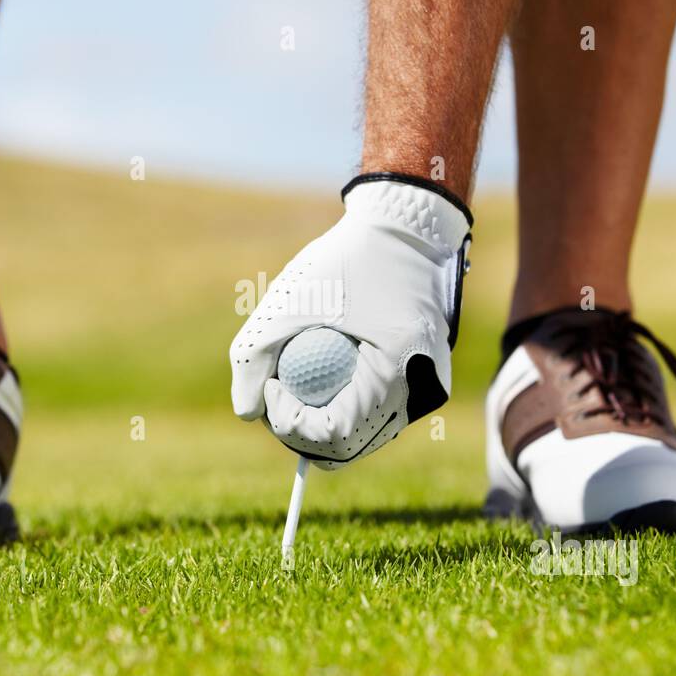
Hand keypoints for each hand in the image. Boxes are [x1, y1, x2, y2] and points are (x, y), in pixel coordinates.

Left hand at [230, 174, 470, 468]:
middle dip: (302, 432)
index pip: (335, 434)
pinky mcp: (425, 383)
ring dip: (321, 425)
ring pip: (364, 437)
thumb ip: (254, 356)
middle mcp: (422, 391)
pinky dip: (345, 408)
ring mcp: (427, 390)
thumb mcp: (288, 300)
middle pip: (350, 446)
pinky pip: (378, 414)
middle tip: (276, 394)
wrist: (405, 229)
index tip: (270, 387)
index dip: (291, 423)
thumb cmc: (345, 258)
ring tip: (294, 385)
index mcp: (397, 371)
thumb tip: (247, 412)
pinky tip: (319, 380)